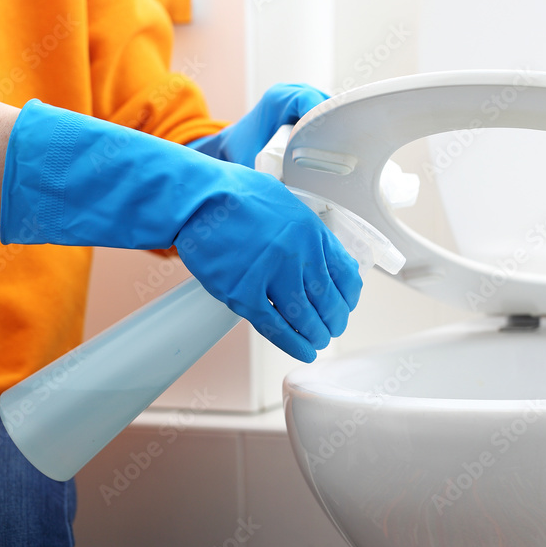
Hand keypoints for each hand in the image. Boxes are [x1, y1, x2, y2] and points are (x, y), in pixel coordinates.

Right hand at [0, 99, 360, 361]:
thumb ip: (307, 230)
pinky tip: (305, 352)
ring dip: (316, 335)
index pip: (345, 274)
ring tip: (318, 341)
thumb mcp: (285, 202)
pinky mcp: (243, 295)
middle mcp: (297, 255)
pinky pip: (276, 328)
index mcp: (311, 232)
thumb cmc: (234, 194)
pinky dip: (293, 344)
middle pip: (328, 301)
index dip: (349, 296)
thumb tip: (326, 253)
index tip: (346, 304)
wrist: (196, 199)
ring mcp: (271, 276)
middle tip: (333, 327)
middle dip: (334, 320)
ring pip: (306, 318)